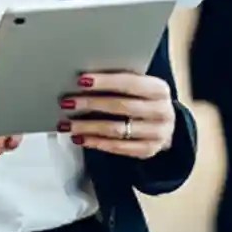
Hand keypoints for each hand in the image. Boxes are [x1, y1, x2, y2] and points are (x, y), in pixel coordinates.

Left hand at [58, 73, 174, 159]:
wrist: (165, 125)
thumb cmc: (144, 100)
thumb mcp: (141, 87)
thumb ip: (121, 83)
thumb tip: (84, 81)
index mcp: (160, 89)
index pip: (131, 83)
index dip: (105, 81)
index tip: (81, 80)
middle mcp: (162, 111)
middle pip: (122, 106)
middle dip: (91, 103)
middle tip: (67, 102)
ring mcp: (157, 134)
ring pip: (117, 129)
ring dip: (88, 126)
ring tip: (66, 124)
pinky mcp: (148, 151)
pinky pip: (117, 147)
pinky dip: (95, 142)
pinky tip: (78, 138)